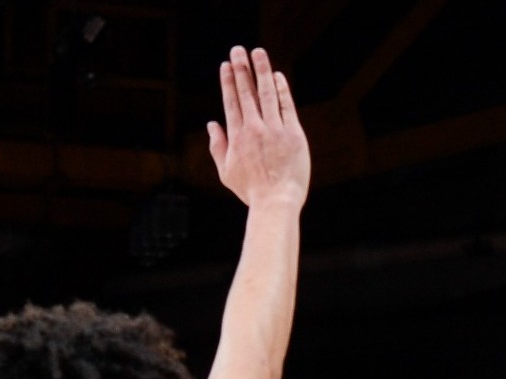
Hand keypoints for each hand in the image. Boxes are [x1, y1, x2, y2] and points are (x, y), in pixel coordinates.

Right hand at [207, 46, 308, 210]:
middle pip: (247, 92)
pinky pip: (286, 106)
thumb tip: (211, 124)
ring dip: (261, 70)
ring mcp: (275, 129)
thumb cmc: (251, 190)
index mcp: (237, 136)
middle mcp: (254, 128)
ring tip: (258, 52)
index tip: (226, 65)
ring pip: (267, 94)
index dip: (228, 82)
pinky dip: (281, 89)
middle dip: (241, 69)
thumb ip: (217, 146)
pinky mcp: (294, 133)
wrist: (276, 202)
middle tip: (237, 50)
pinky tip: (277, 76)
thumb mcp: (226, 171)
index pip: (231, 102)